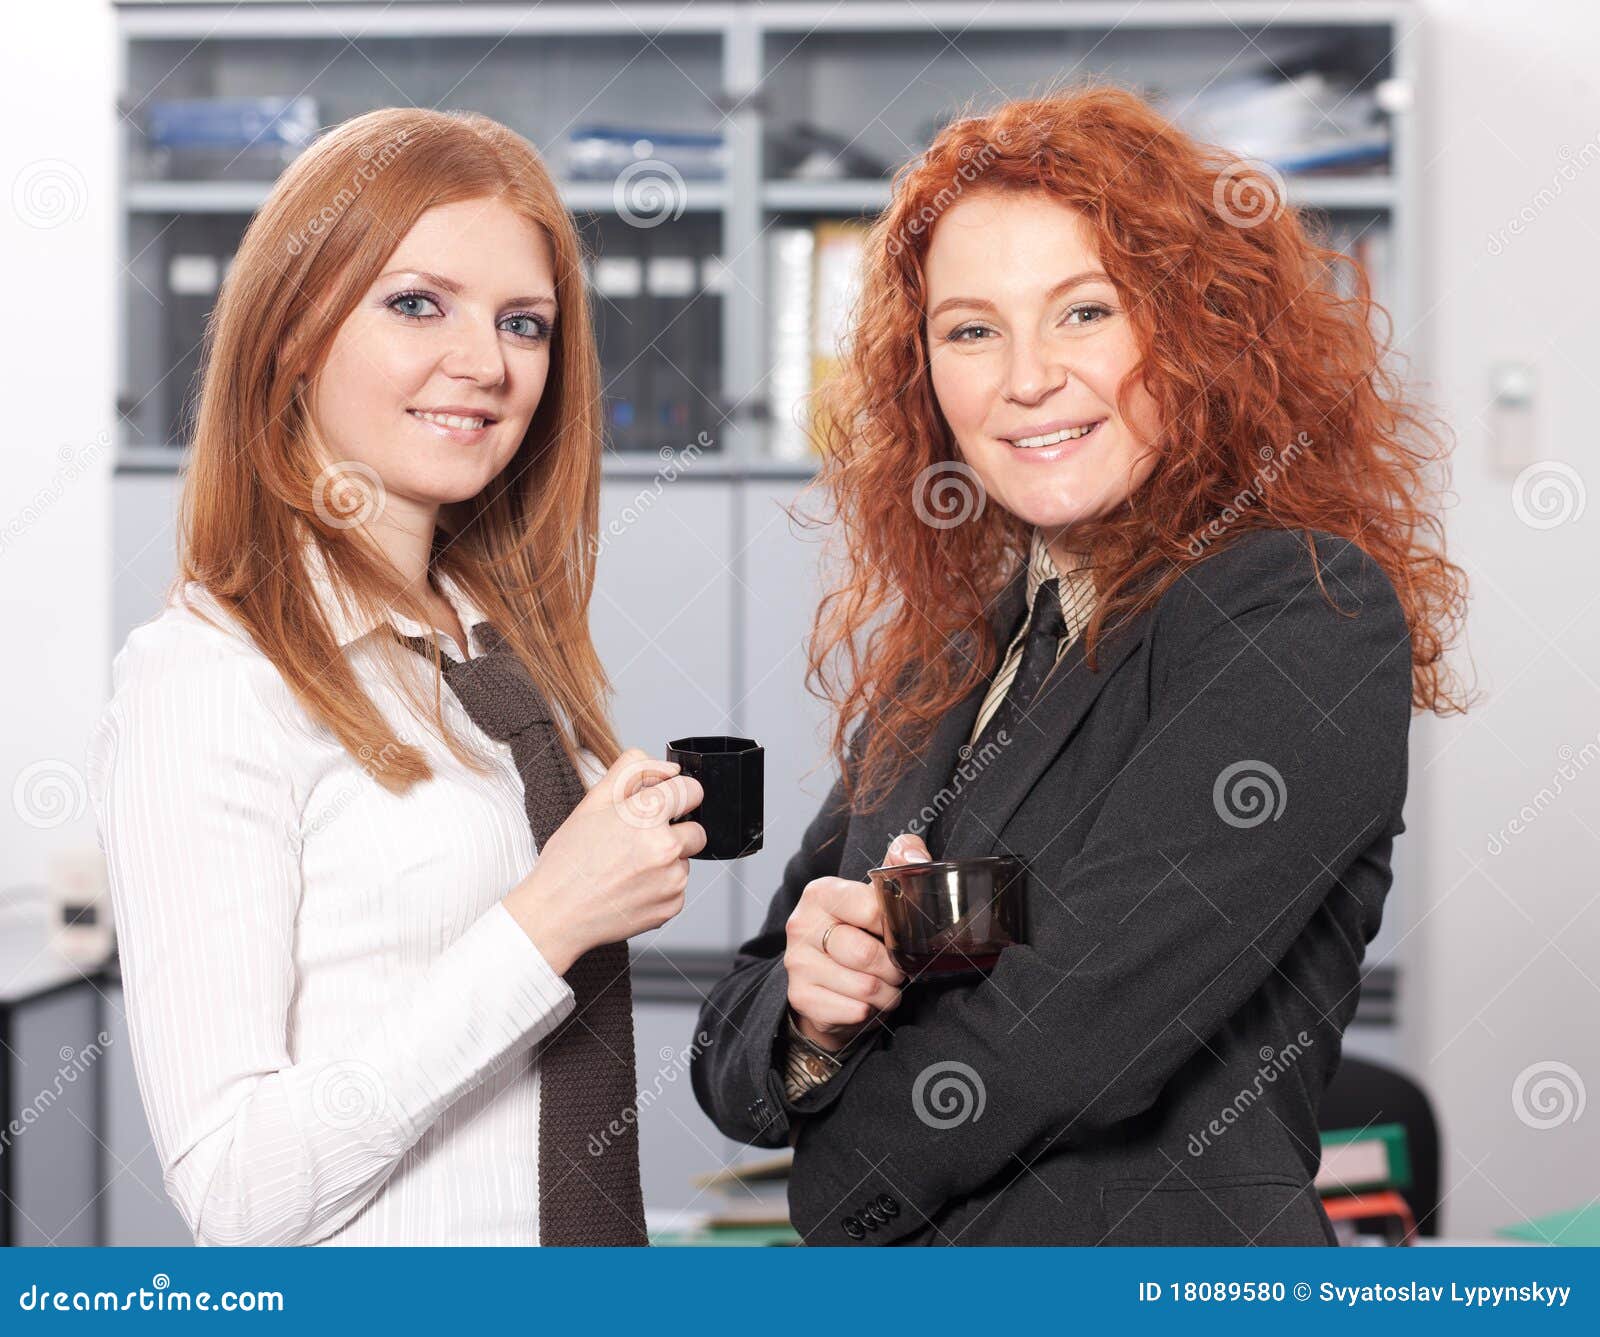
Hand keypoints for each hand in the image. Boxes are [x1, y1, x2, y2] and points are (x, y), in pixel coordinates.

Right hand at [503, 748, 705, 973]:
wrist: (556, 914)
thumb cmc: (569, 860)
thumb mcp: (593, 802)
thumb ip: (633, 771)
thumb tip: (670, 769)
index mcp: (647, 814)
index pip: (692, 790)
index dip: (676, 795)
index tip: (665, 804)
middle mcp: (665, 846)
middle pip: (696, 829)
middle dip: (675, 832)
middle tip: (639, 842)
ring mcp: (672, 879)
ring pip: (685, 860)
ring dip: (666, 861)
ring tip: (628, 868)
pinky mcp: (672, 905)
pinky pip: (678, 887)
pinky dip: (660, 887)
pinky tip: (631, 887)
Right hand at [783, 833, 929, 1051]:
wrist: (826, 979)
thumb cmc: (858, 931)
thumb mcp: (875, 893)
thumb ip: (898, 864)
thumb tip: (914, 858)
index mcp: (820, 893)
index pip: (871, 909)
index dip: (896, 927)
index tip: (900, 934)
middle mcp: (801, 925)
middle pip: (866, 953)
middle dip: (894, 968)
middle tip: (898, 968)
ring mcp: (797, 963)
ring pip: (864, 987)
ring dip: (887, 993)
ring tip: (886, 985)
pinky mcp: (801, 997)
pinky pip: (854, 1011)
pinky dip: (872, 1011)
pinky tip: (869, 1001)